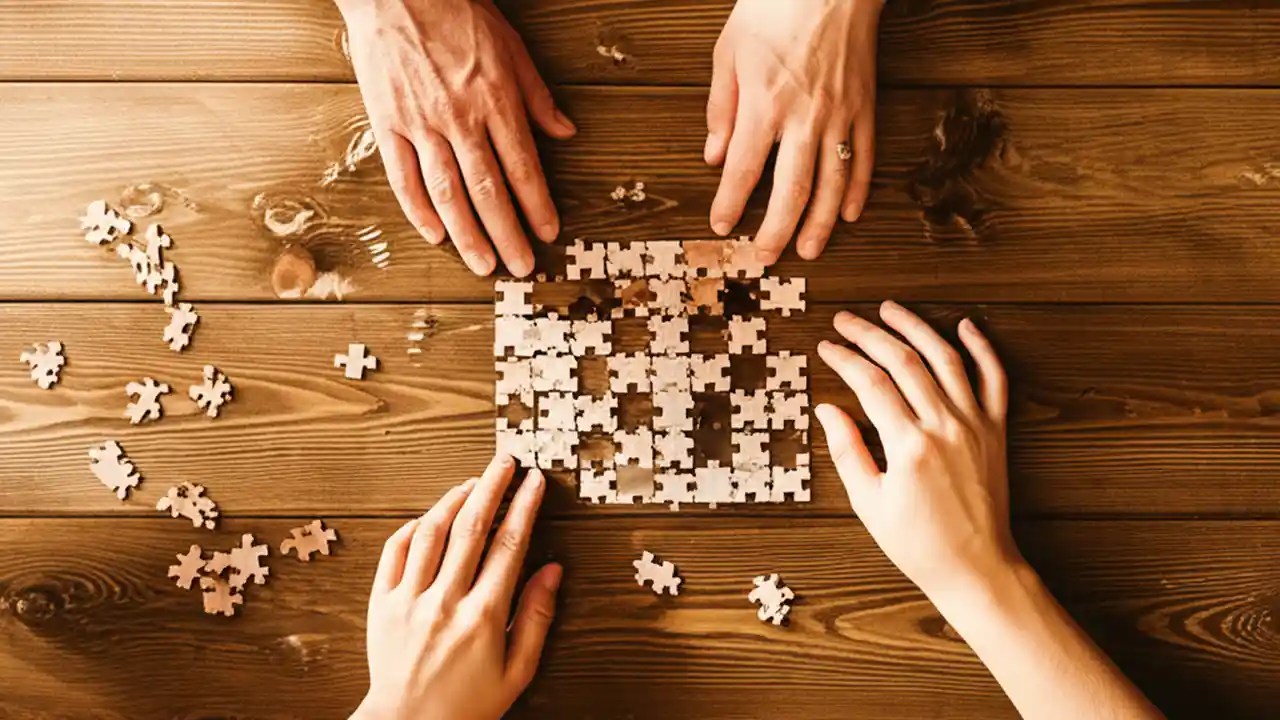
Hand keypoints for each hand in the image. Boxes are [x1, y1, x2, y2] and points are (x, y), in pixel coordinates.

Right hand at [337, 0, 575, 276]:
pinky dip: (419, 210)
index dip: (538, 205)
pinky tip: (436, 234)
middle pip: (488, 190)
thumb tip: (566, 132)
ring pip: (447, 193)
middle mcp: (459, 118)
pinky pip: (404, 177)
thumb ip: (537, 96)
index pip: (523, 167)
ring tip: (483, 264)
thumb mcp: (511, 47)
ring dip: (468, 235)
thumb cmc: (456, 12)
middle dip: (508, 234)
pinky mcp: (388, 123)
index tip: (549, 233)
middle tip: (521, 267)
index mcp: (495, 100)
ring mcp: (420, 124)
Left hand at [353, 454, 561, 719]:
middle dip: (492, 486)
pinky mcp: (381, 604)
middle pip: (471, 527)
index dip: (524, 507)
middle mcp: (444, 602)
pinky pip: (395, 551)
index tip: (535, 482)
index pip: (509, 546)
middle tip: (505, 462)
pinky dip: (415, 527)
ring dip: (454, 499)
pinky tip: (432, 517)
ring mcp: (408, 600)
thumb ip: (536, 617)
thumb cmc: (467, 705)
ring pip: (431, 531)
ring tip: (473, 482)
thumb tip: (552, 570)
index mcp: (482, 618)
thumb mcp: (517, 670)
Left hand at [706, 0, 882, 263]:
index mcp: (764, 105)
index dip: (730, 204)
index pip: (744, 171)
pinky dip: (858, 190)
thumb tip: (714, 156)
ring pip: (832, 185)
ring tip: (808, 250)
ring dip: (820, 224)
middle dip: (776, 231)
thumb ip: (721, 108)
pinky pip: (864, 159)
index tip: (721, 227)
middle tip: (764, 257)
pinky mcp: (866, 107)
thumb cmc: (774, 8)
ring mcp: (841, 116)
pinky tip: (848, 214)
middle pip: (791, 191)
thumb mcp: (729, 52)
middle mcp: (804, 118)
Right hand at [815, 301, 1019, 602]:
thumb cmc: (918, 543)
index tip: (827, 346)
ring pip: (945, 358)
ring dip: (916, 328)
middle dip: (870, 334)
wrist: (975, 566)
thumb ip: (847, 450)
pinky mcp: (995, 431)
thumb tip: (827, 409)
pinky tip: (966, 326)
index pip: (869, 383)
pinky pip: (994, 379)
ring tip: (891, 309)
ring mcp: (974, 425)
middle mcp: (943, 426)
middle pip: (903, 361)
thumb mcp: (869, 503)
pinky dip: (982, 349)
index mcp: (908, 445)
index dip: (844, 358)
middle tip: (846, 319)